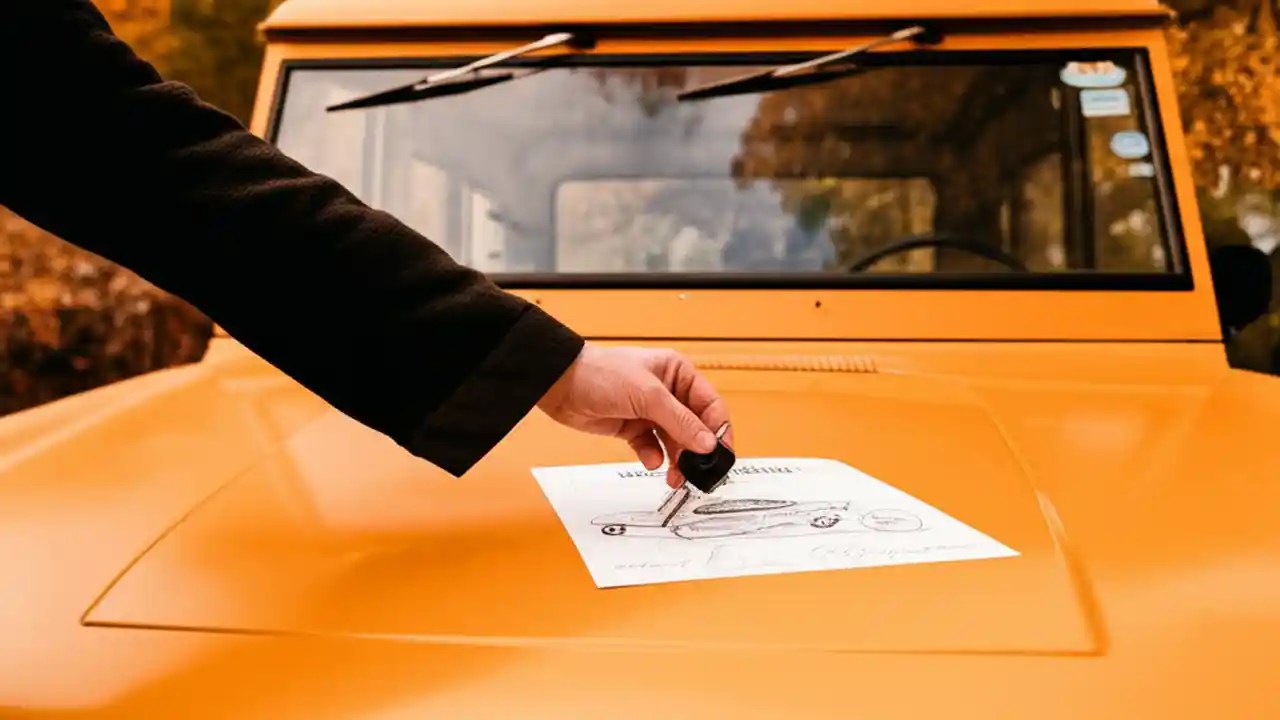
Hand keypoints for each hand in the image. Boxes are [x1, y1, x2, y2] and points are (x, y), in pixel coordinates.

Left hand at [537, 344, 731, 487]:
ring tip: (676, 477)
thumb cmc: (602, 374)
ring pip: (675, 441)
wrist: (561, 385)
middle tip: (698, 472)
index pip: (710, 404)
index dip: (719, 429)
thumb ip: (680, 421)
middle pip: (694, 427)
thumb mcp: (647, 395)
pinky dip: (654, 457)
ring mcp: (650, 411)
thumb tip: (707, 443)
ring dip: (678, 460)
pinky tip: (651, 461)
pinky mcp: (634, 428)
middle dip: (697, 450)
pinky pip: (653, 448)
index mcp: (678, 373)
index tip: (721, 454)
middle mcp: (668, 392)